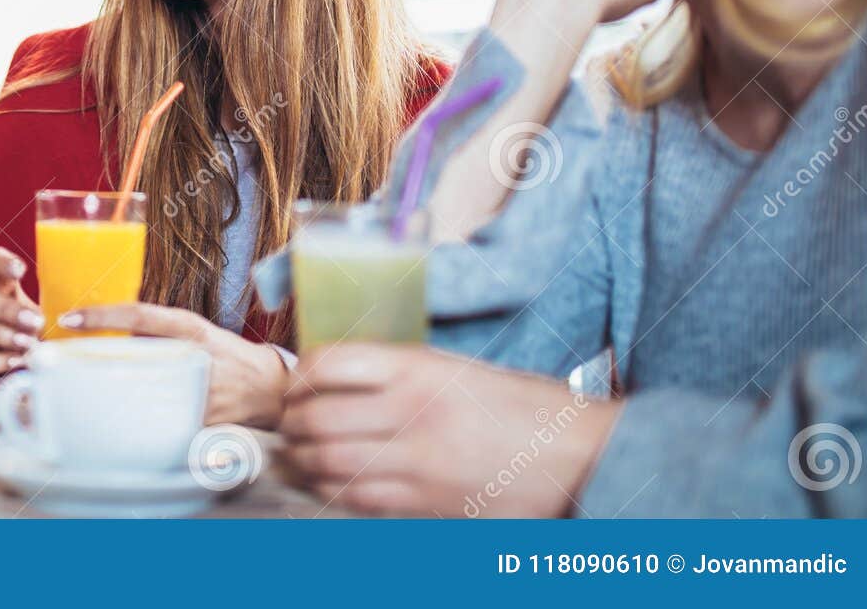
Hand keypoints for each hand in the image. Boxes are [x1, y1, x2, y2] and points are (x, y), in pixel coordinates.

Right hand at [0, 247, 41, 380]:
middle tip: (35, 321)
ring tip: (27, 344)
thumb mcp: (25, 306)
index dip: (4, 264)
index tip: (21, 270)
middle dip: (6, 309)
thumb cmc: (11, 320)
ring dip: (1, 335)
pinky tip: (13, 361)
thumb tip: (73, 323)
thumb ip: (42, 311)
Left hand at [59, 303, 287, 427]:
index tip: (68, 318)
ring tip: (85, 401)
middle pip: (130, 359)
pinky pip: (160, 422)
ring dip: (112, 398)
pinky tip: (120, 427)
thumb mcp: (194, 331)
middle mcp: (192, 356)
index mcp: (189, 328)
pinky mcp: (200, 421)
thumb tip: (111, 336)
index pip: (138, 316)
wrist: (268, 387)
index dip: (101, 316)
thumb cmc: (225, 354)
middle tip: (63, 367)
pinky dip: (139, 423)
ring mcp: (197, 390)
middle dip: (94, 366)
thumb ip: (158, 333)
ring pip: (140, 395)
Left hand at [280, 342, 621, 516]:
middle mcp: (412, 412)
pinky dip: (330, 491)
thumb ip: (399, 372)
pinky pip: (359, 499)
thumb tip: (337, 380)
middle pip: (319, 416)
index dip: (301, 375)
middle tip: (287, 422)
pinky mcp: (426, 505)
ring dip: (302, 460)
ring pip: (330, 462)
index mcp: (419, 368)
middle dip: (292, 421)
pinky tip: (324, 484)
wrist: (579, 458)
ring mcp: (418, 463)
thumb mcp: (457, 369)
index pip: (332, 363)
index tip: (296, 383)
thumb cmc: (522, 409)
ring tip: (296, 455)